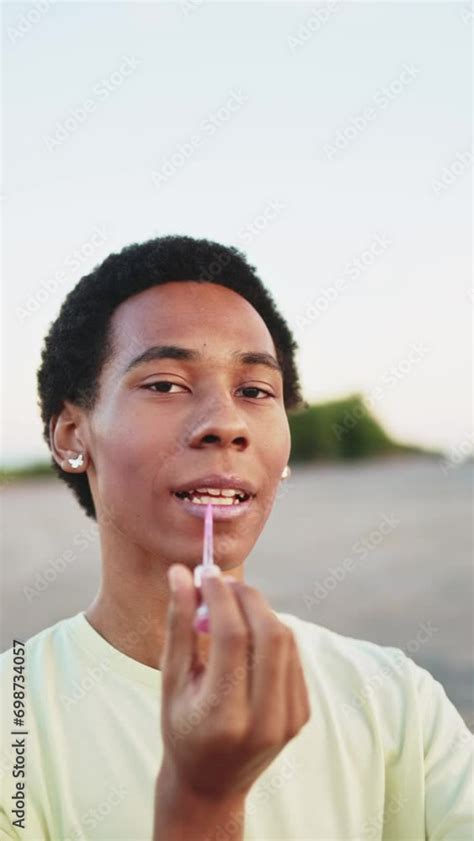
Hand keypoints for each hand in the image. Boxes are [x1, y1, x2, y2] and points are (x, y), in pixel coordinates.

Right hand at [157, 564, 311, 801]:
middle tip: (223, 583)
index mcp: (223, 717)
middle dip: (247, 597)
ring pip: (286, 640)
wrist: (211, 785)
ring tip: (230, 606)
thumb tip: (181, 573)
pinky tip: (248, 634)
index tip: (206, 574)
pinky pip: (292, 656)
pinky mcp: (302, 715)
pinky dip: (271, 633)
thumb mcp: (171, 681)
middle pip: (270, 634)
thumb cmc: (181, 728)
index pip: (232, 638)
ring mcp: (289, 720)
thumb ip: (179, 625)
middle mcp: (263, 720)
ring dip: (259, 612)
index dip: (220, 597)